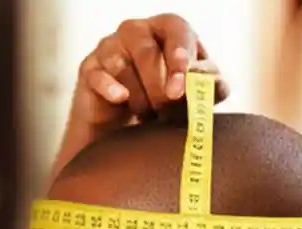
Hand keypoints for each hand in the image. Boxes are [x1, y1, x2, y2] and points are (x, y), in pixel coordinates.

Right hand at [70, 14, 230, 134]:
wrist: (127, 127)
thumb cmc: (168, 102)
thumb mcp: (196, 94)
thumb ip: (210, 85)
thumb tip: (212, 81)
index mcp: (167, 29)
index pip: (175, 28)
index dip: (180, 54)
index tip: (182, 84)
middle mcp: (137, 31)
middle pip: (147, 51)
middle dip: (160, 87)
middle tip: (168, 111)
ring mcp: (110, 47)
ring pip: (123, 68)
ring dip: (140, 98)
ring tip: (149, 116)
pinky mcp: (89, 68)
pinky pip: (98, 76)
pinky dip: (110, 89)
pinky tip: (120, 99)